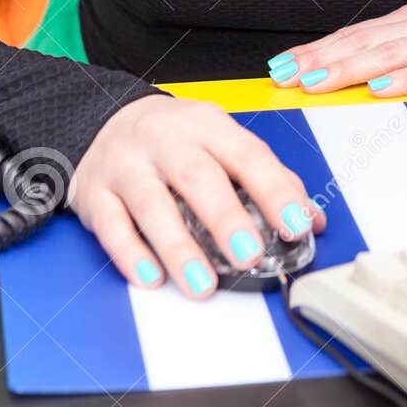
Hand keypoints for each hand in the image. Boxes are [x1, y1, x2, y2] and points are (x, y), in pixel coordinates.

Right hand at [67, 94, 325, 298]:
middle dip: (226, 219)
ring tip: (204, 283)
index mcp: (207, 125)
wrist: (103, 122)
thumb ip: (266, 178)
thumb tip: (312, 220)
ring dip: (179, 247)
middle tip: (250, 256)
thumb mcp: (220, 141)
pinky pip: (110, 226)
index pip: (247, 155)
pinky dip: (131, 254)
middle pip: (198, 177)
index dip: (275, 191)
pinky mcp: (94, 193)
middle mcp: (166, 140)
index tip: (296, 226)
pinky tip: (152, 278)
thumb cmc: (174, 139)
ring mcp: (126, 165)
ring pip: (151, 204)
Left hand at [264, 0, 406, 97]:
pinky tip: (380, 88)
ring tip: (314, 81)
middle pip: (358, 43)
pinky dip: (402, 78)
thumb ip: (406, 46)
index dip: (315, 50)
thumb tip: (369, 66)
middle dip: (316, 60)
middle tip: (280, 75)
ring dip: (345, 68)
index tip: (281, 64)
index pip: (352, 35)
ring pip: (384, 54)